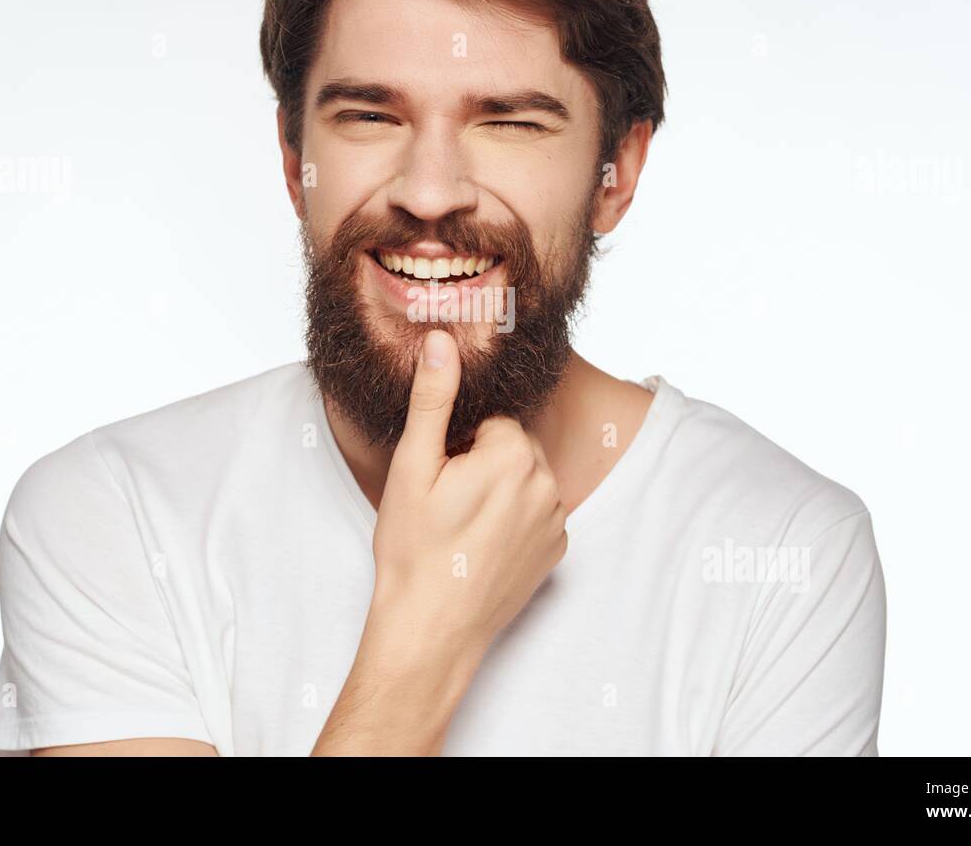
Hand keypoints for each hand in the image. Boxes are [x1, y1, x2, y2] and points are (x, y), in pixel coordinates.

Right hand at [368, 328, 569, 656]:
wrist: (431, 629)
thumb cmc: (414, 550)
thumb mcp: (413, 466)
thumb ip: (433, 398)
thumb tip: (442, 340)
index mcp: (515, 454)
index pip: (490, 421)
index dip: (458, 444)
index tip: (438, 477)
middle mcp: (548, 483)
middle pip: (511, 447)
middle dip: (481, 463)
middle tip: (445, 502)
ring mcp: (556, 521)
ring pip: (524, 480)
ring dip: (498, 491)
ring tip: (461, 526)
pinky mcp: (557, 551)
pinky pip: (535, 514)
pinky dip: (512, 521)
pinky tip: (480, 545)